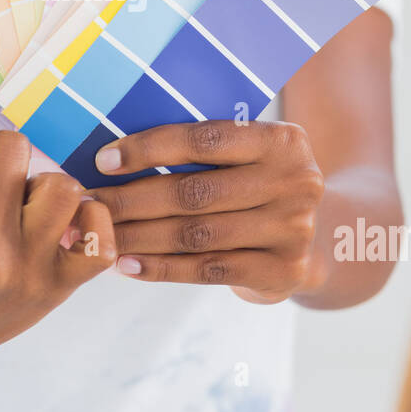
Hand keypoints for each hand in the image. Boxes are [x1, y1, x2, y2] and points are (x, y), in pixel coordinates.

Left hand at [90, 120, 324, 303]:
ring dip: (137, 237)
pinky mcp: (282, 272)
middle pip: (194, 192)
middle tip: (88, 204)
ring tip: (98, 237)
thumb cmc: (257, 182)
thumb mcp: (248, 153)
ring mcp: (293, 230)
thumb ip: (201, 148)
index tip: (102, 160)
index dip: (148, 149)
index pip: (204, 139)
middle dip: (131, 199)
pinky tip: (126, 264)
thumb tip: (113, 153)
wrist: (321, 233)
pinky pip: (207, 270)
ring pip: (195, 234)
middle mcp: (295, 182)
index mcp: (282, 140)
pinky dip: (161, 268)